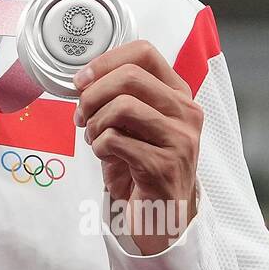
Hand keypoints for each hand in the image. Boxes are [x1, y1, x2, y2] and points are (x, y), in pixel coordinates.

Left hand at [72, 40, 202, 254]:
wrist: (161, 216)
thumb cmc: (141, 165)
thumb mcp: (133, 124)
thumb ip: (117, 97)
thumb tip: (82, 80)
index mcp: (178, 94)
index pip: (144, 53)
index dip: (105, 61)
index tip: (82, 81)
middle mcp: (186, 112)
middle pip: (129, 77)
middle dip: (93, 95)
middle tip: (82, 117)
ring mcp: (180, 139)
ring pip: (122, 106)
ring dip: (95, 124)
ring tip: (95, 140)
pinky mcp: (165, 165)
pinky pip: (115, 140)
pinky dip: (99, 147)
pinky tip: (106, 157)